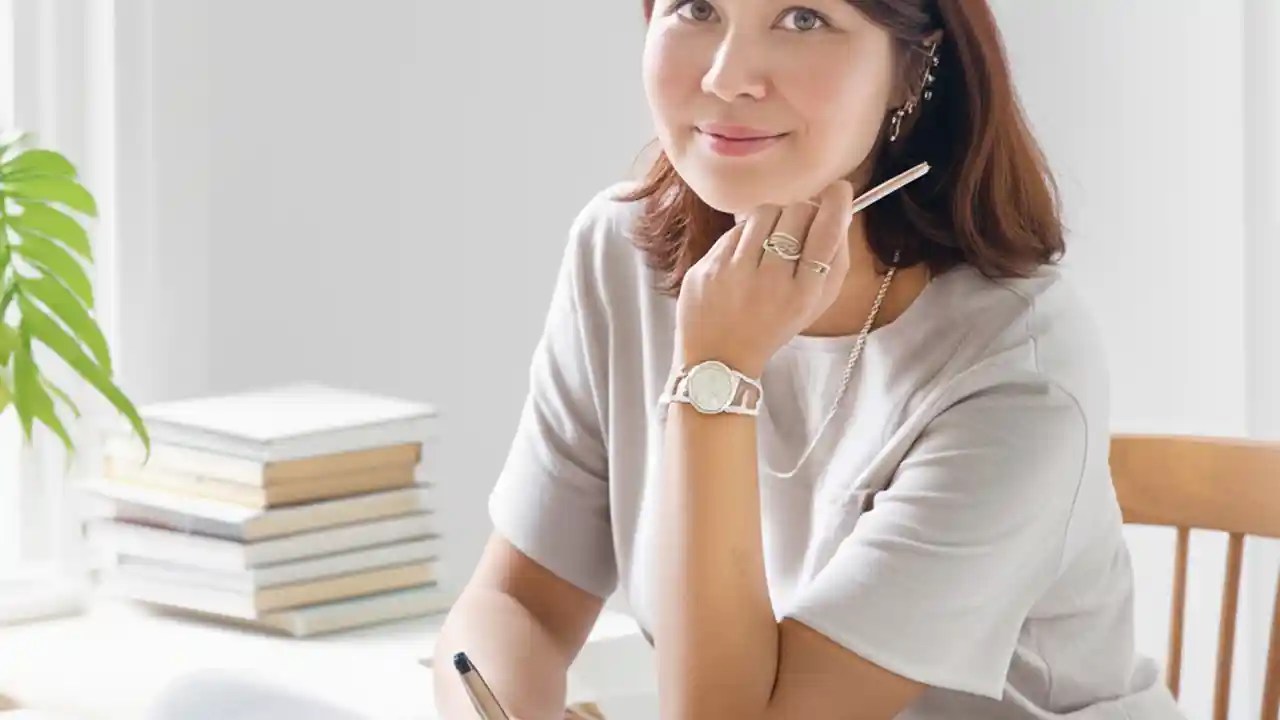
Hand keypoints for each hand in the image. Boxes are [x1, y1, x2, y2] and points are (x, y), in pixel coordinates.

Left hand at [673, 179, 855, 377]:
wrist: (719, 358)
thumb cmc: (774, 327)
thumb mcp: (815, 305)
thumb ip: (834, 261)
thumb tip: (839, 212)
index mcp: (802, 295)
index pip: (825, 234)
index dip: (836, 204)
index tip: (839, 190)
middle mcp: (768, 282)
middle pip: (795, 214)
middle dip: (803, 211)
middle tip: (801, 223)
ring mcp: (731, 273)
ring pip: (762, 213)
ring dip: (773, 219)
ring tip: (771, 241)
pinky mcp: (705, 267)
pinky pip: (734, 231)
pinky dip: (745, 237)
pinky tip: (745, 259)